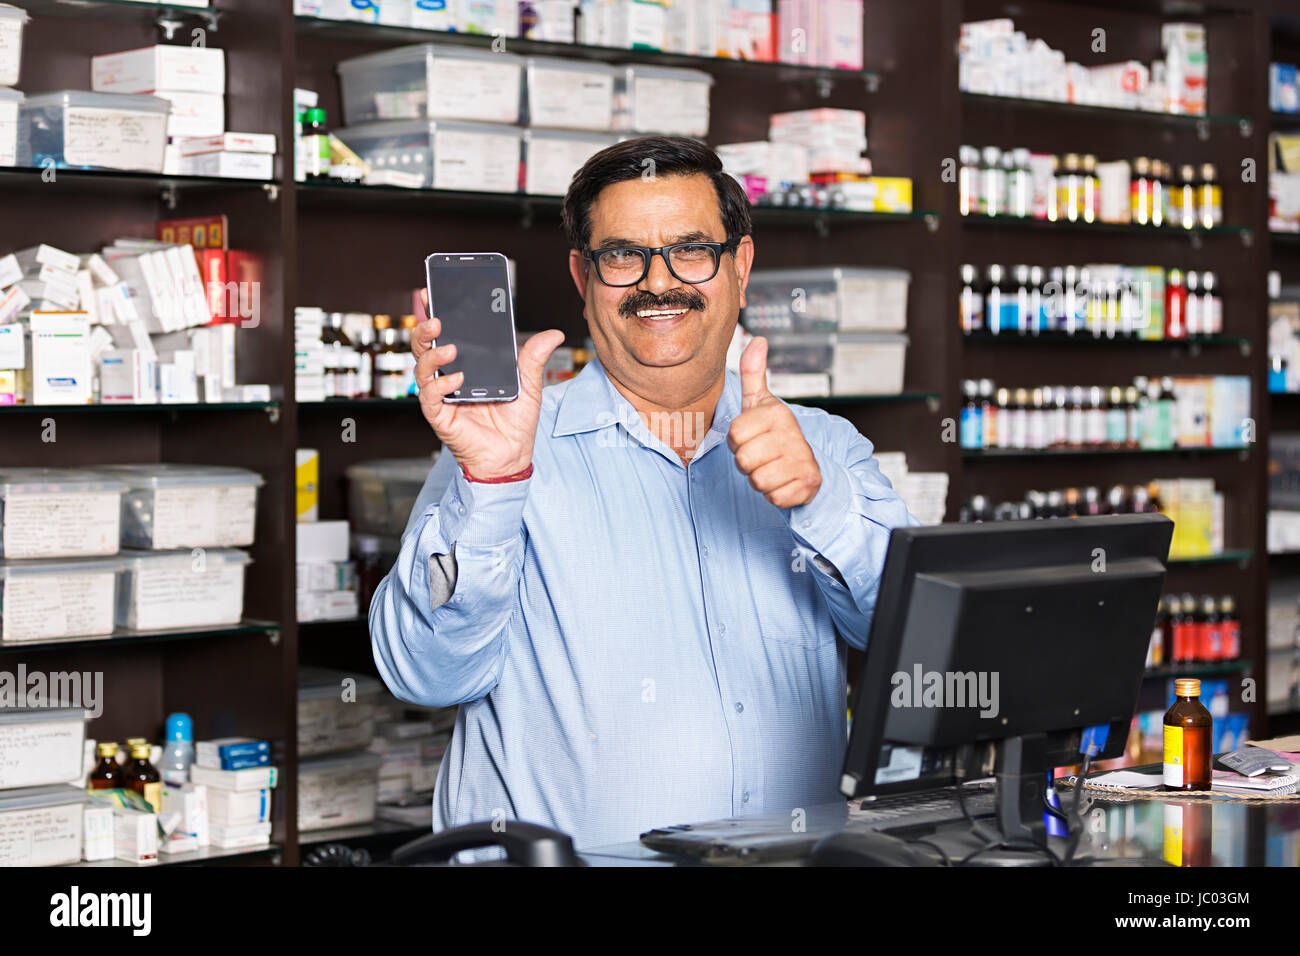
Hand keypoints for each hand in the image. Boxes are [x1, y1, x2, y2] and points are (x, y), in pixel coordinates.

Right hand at [414, 289, 565, 479]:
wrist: (512, 457)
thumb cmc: (515, 423)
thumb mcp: (529, 385)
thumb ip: (534, 358)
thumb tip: (553, 333)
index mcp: (466, 365)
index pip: (445, 335)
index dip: (434, 314)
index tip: (431, 293)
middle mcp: (450, 377)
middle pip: (425, 348)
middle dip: (425, 330)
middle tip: (435, 318)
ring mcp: (443, 396)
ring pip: (422, 368)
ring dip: (432, 354)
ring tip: (450, 348)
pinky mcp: (440, 416)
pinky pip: (431, 397)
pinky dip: (441, 385)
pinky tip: (457, 379)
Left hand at [727, 337, 821, 507]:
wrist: (809, 466)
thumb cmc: (777, 436)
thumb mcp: (762, 403)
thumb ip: (754, 373)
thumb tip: (755, 340)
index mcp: (778, 414)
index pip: (734, 433)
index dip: (737, 440)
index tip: (753, 437)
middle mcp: (793, 435)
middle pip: (743, 459)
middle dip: (747, 462)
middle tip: (763, 455)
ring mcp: (802, 461)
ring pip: (757, 480)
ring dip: (760, 479)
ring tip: (773, 468)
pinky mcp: (807, 485)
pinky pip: (773, 497)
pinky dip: (775, 495)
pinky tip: (784, 482)